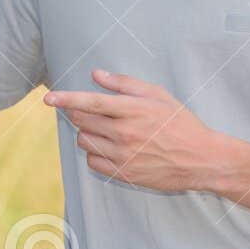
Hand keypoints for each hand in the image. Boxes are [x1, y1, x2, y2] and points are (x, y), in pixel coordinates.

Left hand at [45, 69, 224, 191]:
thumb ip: (124, 83)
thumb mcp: (157, 95)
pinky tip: (112, 149)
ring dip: (88, 133)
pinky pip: (93, 162)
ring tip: (108, 131)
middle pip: (82, 121)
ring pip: (84, 141)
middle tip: (94, 112)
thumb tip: (96, 74)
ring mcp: (122, 155)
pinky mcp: (123, 173)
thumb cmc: (180, 123)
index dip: (66, 99)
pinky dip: (96, 154)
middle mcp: (124, 133)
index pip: (90, 102)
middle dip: (79, 113)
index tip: (49, 98)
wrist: (200, 159)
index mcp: (132, 110)